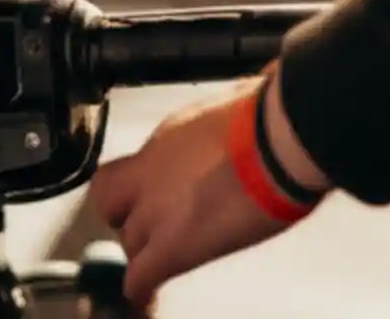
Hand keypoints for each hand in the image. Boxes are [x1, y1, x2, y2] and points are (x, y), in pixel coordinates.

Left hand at [88, 72, 329, 309]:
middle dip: (128, 222)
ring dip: (144, 255)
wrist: (275, 139)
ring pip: (129, 245)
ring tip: (159, 264)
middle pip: (114, 209)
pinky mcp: (173, 247)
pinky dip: (141, 289)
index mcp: (165, 142)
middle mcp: (148, 176)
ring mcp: (156, 213)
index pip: (123, 172)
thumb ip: (229, 117)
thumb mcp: (237, 101)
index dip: (129, 192)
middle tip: (151, 232)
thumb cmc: (266, 118)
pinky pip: (140, 277)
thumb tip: (256, 94)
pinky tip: (146, 295)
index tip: (141, 199)